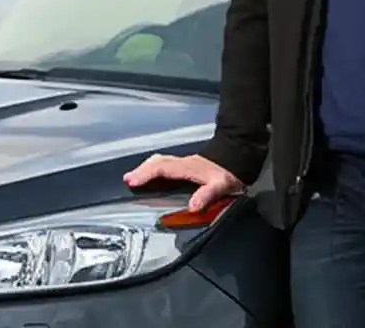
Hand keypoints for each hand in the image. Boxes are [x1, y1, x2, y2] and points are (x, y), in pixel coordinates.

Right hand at [123, 153, 245, 211]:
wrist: (237, 159)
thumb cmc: (228, 174)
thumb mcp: (222, 185)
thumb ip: (207, 194)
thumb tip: (192, 206)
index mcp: (187, 167)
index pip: (162, 168)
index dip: (146, 174)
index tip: (132, 181)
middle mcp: (182, 163)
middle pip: (157, 162)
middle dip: (142, 170)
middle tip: (127, 180)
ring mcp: (183, 163)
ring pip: (160, 162)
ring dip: (146, 169)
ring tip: (133, 178)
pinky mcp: (185, 166)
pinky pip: (164, 165)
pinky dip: (153, 169)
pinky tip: (150, 176)